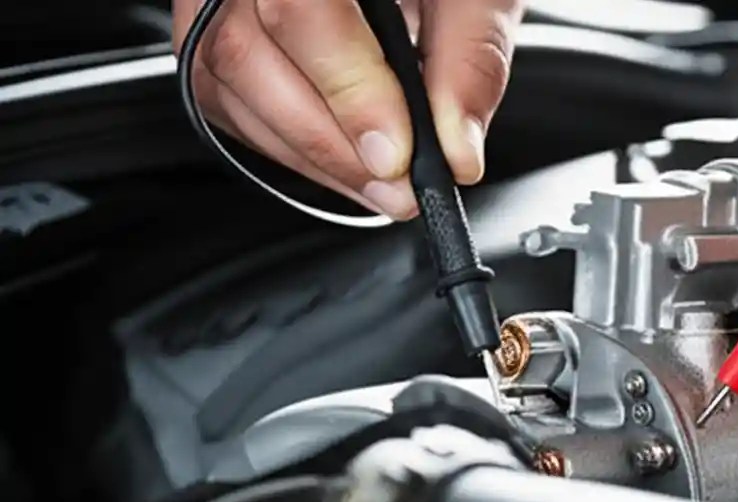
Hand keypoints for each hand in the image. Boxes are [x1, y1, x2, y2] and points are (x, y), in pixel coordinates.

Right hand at [173, 0, 522, 219]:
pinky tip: (342, 159)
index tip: (398, 156)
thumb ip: (470, 56)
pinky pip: (224, 95)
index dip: (349, 92)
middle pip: (244, 53)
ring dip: (309, 154)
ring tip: (379, 186)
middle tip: (399, 188)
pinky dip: (286, 140)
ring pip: (224, 82)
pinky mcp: (207, 20)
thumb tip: (458, 149)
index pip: (301, 8)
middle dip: (330, 143)